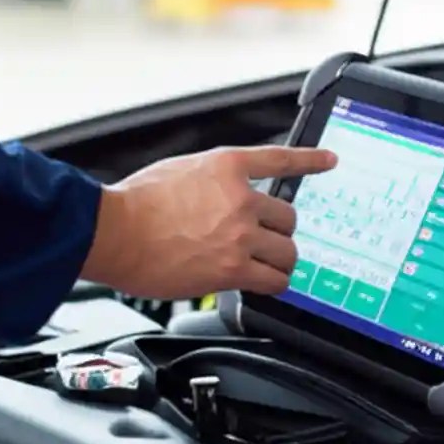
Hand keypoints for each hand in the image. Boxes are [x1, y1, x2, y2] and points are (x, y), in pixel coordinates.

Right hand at [82, 145, 337, 298]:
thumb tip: (220, 196)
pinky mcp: (233, 269)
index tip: (329, 160)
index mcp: (226, 166)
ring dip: (278, 260)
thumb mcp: (178, 170)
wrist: (114, 232)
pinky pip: (274, 280)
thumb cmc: (133, 203)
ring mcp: (240, 234)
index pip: (280, 160)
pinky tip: (264, 283)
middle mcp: (240, 198)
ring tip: (264, 265)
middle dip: (277, 231)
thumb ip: (210, 180)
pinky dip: (273, 283)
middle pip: (288, 217)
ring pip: (287, 251)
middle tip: (262, 242)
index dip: (310, 160)